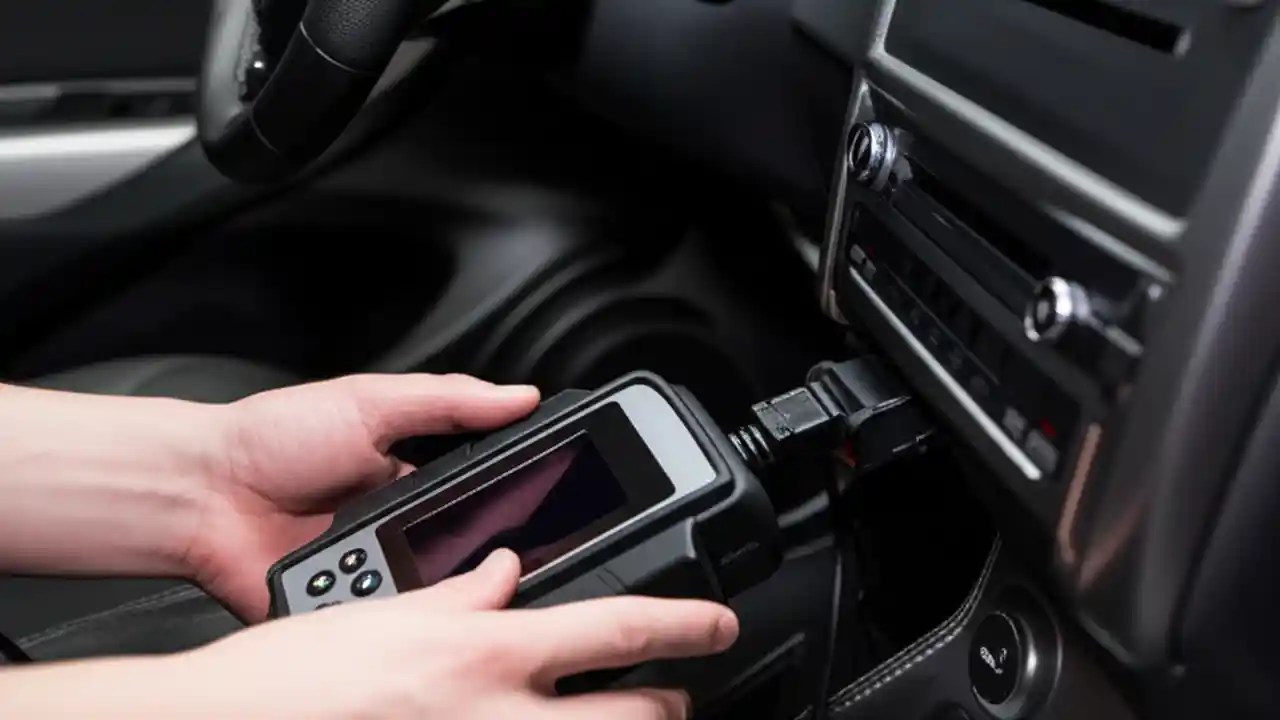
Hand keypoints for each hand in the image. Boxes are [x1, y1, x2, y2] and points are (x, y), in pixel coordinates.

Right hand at [184, 550, 738, 718]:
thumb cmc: (288, 680)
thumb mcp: (379, 614)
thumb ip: (457, 595)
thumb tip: (501, 573)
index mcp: (484, 651)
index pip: (619, 629)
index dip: (685, 623)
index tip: (719, 623)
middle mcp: (499, 715)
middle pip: (635, 714)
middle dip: (670, 704)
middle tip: (675, 697)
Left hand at [187, 374, 539, 619]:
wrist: (202, 490)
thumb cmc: (275, 438)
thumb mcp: (372, 402)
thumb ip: (449, 401)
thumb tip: (521, 397)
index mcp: (415, 477)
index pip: (482, 493)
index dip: (514, 498)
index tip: (546, 498)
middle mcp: (400, 527)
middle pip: (463, 550)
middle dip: (476, 550)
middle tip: (484, 540)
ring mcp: (374, 570)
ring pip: (430, 592)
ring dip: (429, 582)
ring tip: (403, 554)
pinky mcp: (344, 609)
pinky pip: (383, 622)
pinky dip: (388, 614)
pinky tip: (381, 592)